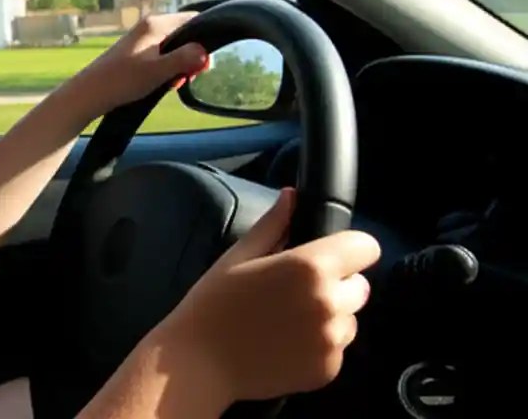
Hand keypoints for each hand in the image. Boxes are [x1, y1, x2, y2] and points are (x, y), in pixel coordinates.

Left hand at [69, 12, 208, 112]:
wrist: (90, 93)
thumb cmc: (122, 80)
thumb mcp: (158, 71)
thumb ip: (184, 59)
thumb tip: (205, 53)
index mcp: (155, 24)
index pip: (193, 19)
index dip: (205, 39)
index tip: (204, 64)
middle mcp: (149, 26)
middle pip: (185, 35)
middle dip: (192, 56)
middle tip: (188, 77)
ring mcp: (142, 39)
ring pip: (174, 48)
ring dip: (180, 66)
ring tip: (173, 83)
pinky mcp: (137, 53)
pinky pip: (162, 56)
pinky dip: (167, 69)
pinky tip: (163, 83)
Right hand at [151, 188, 380, 404]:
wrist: (199, 362)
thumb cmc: (213, 304)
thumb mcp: (239, 255)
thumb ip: (274, 223)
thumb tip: (292, 196)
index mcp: (310, 267)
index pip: (366, 246)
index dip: (348, 248)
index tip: (329, 255)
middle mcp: (329, 303)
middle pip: (361, 285)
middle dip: (337, 284)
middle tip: (295, 291)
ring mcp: (331, 340)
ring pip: (350, 318)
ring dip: (330, 316)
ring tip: (287, 320)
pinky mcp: (329, 369)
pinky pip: (337, 348)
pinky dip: (319, 346)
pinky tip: (285, 343)